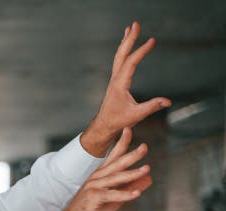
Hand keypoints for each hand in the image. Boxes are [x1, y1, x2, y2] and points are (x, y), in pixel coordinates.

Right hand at [50, 127, 151, 210]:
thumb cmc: (93, 207)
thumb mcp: (116, 197)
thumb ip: (131, 186)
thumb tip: (149, 179)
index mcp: (102, 174)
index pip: (113, 155)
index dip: (121, 142)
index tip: (128, 129)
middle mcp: (98, 177)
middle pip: (117, 163)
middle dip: (131, 154)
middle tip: (144, 147)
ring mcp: (95, 186)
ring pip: (116, 178)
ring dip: (132, 173)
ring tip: (146, 169)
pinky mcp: (94, 197)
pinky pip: (112, 195)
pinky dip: (125, 194)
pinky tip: (137, 193)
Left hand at [80, 21, 171, 156]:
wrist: (105, 124)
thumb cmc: (119, 120)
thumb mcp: (136, 115)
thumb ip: (152, 106)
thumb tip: (168, 101)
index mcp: (120, 84)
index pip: (131, 63)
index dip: (141, 51)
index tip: (152, 40)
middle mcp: (116, 79)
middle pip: (122, 54)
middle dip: (129, 39)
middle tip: (136, 24)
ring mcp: (115, 79)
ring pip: (119, 56)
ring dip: (125, 42)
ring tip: (130, 29)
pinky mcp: (116, 81)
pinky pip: (120, 61)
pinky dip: (124, 50)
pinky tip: (127, 45)